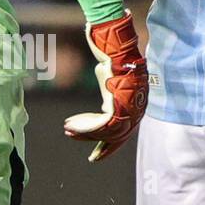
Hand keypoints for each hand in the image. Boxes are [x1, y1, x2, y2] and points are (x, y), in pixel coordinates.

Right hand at [64, 13, 147, 162]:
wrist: (114, 44)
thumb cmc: (110, 52)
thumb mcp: (107, 69)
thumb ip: (105, 77)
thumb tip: (103, 67)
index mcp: (134, 101)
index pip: (125, 128)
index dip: (111, 141)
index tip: (98, 151)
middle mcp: (135, 108)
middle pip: (120, 136)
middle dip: (104, 148)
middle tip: (93, 159)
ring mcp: (128, 108)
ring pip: (108, 132)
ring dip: (86, 134)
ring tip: (69, 131)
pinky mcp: (118, 106)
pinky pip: (101, 126)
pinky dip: (85, 128)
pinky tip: (70, 127)